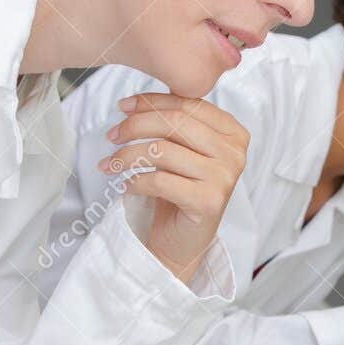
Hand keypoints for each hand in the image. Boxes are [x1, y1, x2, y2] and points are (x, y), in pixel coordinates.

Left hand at [99, 92, 248, 284]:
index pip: (188, 104)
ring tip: (109, 165)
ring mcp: (224, 178)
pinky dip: (135, 181)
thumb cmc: (180, 192)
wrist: (184, 242)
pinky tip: (126, 186)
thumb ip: (171, 124)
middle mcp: (234, 153)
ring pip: (162, 151)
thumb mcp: (179, 151)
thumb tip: (133, 102)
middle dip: (135, 126)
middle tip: (112, 136)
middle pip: (174, 123)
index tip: (122, 107)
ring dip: (127, 156)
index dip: (151, 102)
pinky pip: (160, 180)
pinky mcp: (208, 202)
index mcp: (233, 133)